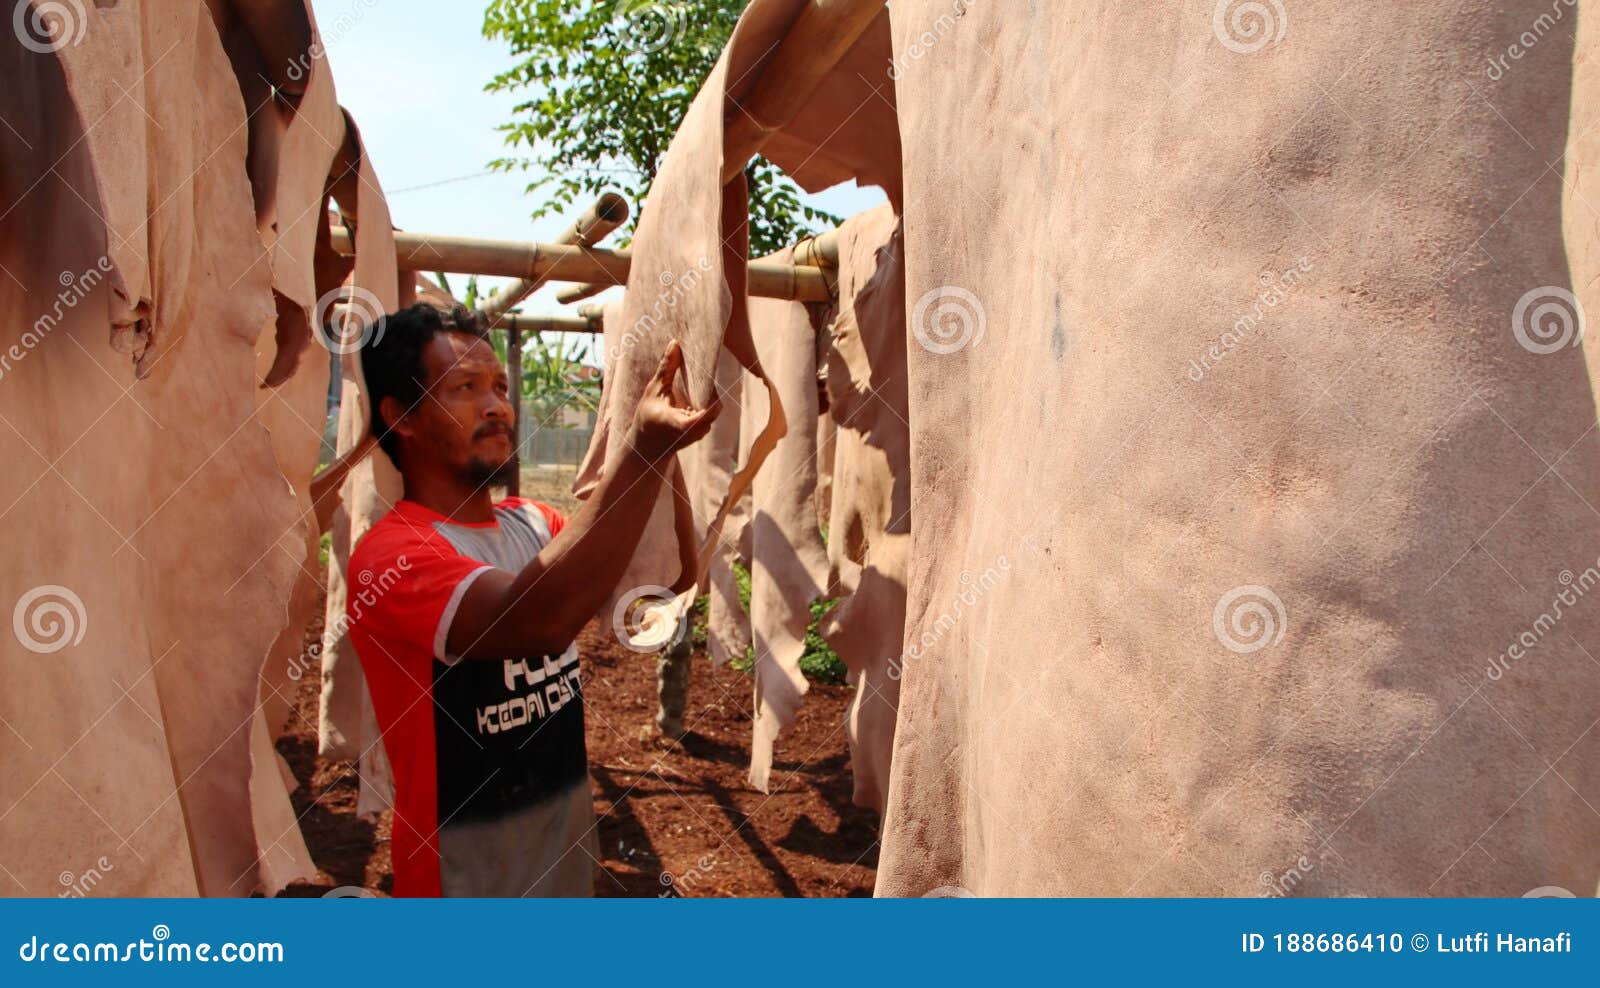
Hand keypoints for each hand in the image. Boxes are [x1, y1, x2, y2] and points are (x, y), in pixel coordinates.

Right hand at [625, 340, 721, 464]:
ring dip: (707, 393)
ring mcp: (701, 432)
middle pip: (715, 404)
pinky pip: (710, 412)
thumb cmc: (646, 418)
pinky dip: (704, 400)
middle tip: (700, 368)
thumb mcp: (653, 391)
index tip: (705, 370)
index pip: (712, 406)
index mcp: (684, 424)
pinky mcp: (702, 430)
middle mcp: (697, 430)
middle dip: (709, 386)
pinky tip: (695, 388)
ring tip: (697, 376)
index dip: (713, 388)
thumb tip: (675, 343)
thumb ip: (666, 368)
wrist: (646, 447)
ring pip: (714, 407)